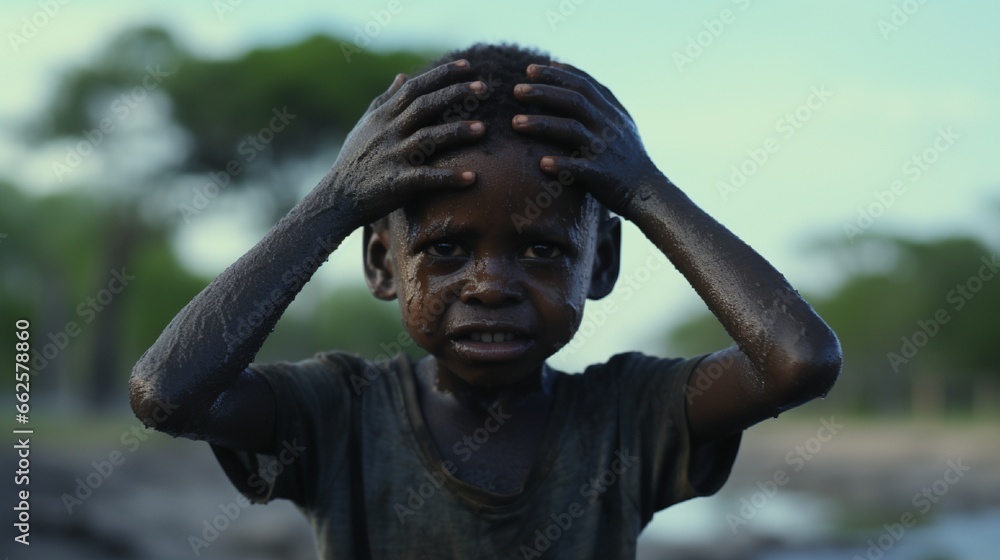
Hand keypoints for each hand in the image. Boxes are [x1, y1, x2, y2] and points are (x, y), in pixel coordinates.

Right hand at [326, 59, 486, 227]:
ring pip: (428, 138)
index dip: (441, 75)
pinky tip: (472, 178)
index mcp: (383, 116)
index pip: (415, 88)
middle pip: (424, 105)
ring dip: (456, 132)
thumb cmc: (354, 161)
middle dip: (454, 94)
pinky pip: (426, 177)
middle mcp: (389, 132)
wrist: (337, 198)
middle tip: (484, 87)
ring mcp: (393, 156)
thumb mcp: (365, 125)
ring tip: (483, 129)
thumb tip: (403, 75)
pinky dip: (449, 177)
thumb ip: (385, 100)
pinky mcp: (397, 182)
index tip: (467, 65)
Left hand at [511, 62, 663, 218]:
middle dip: (543, 92)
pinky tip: (541, 163)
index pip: (583, 84)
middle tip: (516, 90)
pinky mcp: (601, 174)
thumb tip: (571, 75)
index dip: (556, 75)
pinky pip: (579, 168)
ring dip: (541, 124)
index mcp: (611, 112)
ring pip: (572, 130)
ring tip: (515, 122)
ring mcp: (605, 150)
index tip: (530, 69)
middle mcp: (608, 126)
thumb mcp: (620, 122)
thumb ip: (599, 101)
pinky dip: (561, 164)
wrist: (646, 191)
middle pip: (574, 100)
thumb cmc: (626, 156)